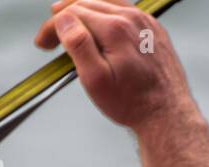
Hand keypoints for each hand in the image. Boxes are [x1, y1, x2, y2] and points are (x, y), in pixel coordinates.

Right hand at [34, 0, 192, 130]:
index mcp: (115, 29)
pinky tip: (96, 24)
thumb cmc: (131, 103)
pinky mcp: (153, 28)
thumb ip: (78, 45)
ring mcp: (145, 21)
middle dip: (62, 18)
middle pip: (87, 4)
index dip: (51, 26)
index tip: (42, 44)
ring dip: (82, 10)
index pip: (72, 14)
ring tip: (66, 21)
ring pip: (105, 2)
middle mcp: (131, 18)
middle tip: (49, 39)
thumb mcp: (95, 80)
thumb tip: (63, 20)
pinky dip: (104, 12)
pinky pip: (123, 9)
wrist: (166, 113)